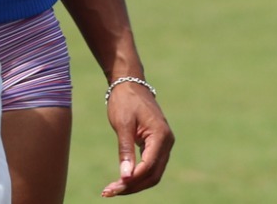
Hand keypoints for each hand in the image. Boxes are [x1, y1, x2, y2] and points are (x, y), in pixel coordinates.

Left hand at [100, 81, 172, 196]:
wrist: (129, 84)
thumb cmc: (125, 101)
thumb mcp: (122, 125)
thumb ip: (125, 150)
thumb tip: (126, 177)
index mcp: (161, 135)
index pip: (149, 166)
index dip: (133, 180)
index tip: (113, 187)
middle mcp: (167, 142)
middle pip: (153, 174)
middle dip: (133, 186)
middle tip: (109, 192)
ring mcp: (163, 144)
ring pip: (152, 173)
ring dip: (134, 184)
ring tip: (112, 189)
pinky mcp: (156, 145)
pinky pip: (150, 166)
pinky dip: (136, 175)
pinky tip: (121, 180)